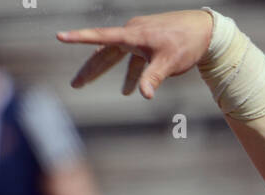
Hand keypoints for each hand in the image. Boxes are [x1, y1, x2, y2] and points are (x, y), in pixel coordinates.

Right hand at [58, 10, 214, 98]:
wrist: (204, 30)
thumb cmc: (186, 44)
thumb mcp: (169, 63)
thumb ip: (153, 77)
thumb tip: (143, 94)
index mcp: (132, 36)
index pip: (100, 38)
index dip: (79, 38)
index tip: (60, 36)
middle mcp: (131, 33)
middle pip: (104, 52)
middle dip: (90, 70)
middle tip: (75, 85)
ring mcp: (139, 37)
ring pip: (116, 56)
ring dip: (104, 71)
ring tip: (87, 85)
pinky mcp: (148, 42)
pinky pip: (133, 59)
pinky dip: (130, 73)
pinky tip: (129, 89)